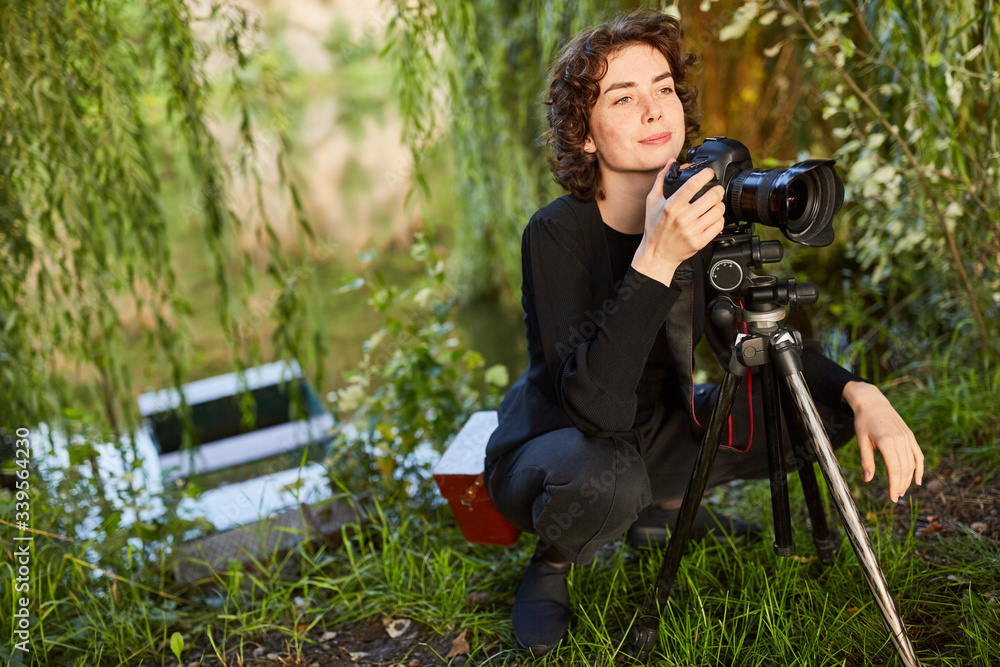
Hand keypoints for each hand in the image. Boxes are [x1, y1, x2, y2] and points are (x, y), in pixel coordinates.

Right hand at [631, 158, 724, 285]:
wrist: (657, 254)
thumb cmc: (655, 228)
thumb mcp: (652, 201)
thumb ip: (661, 179)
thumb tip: (671, 162)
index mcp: (671, 206)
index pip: (693, 185)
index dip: (705, 175)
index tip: (709, 172)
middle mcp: (682, 218)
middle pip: (712, 196)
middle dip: (717, 190)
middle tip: (715, 189)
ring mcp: (692, 231)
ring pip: (718, 211)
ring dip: (719, 205)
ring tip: (714, 204)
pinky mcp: (700, 241)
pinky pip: (719, 225)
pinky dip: (719, 219)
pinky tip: (712, 218)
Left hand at [842, 381, 923, 501]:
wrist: (872, 402)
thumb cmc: (863, 422)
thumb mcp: (861, 441)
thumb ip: (866, 461)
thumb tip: (868, 480)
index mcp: (887, 442)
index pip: (895, 469)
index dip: (894, 485)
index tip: (892, 497)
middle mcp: (900, 440)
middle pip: (905, 469)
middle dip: (901, 485)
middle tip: (896, 497)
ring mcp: (907, 438)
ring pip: (911, 463)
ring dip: (908, 479)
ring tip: (902, 490)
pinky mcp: (910, 436)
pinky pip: (918, 455)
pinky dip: (919, 468)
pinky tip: (917, 480)